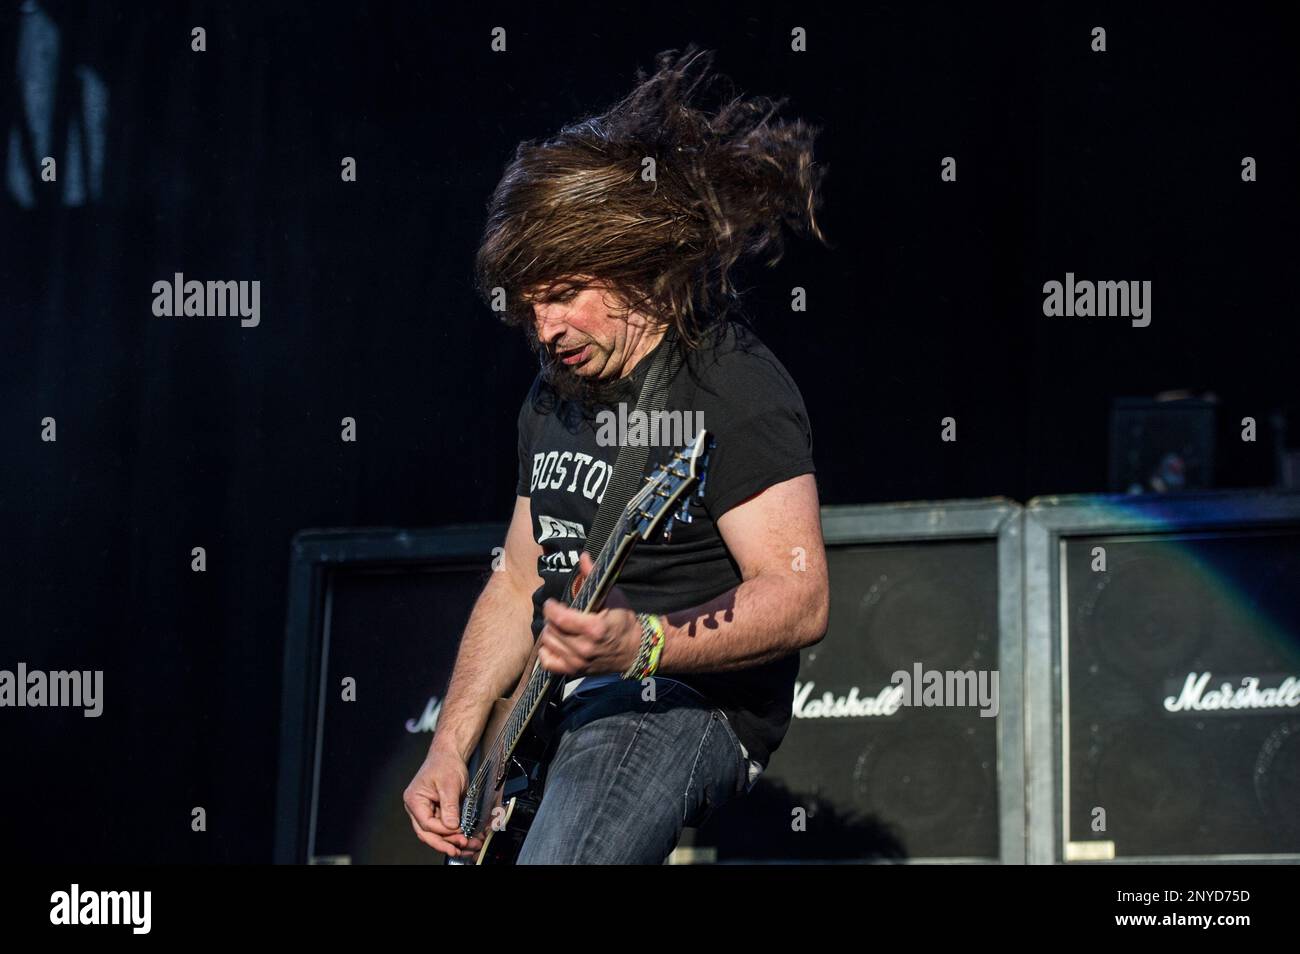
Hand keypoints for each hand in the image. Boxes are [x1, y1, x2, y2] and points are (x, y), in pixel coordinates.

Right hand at [402, 747, 482, 859]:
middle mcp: (417, 808)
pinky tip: (465, 839)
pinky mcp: (437, 813)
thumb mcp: (450, 784)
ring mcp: (426, 811)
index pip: (426, 823)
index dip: (443, 831)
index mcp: (414, 800)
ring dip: (450, 842)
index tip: (459, 832)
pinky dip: (453, 835)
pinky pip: (443, 828)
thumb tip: (451, 826)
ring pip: (435, 834)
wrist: (450, 754)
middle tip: (460, 849)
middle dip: (444, 843)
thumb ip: (450, 806)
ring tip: (466, 847)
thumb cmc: (446, 763)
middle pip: (427, 833)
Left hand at [538, 553, 641, 676]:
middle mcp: (584, 648)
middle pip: (552, 630)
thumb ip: (594, 577)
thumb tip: (583, 556)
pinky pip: (549, 663)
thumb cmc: (624, 622)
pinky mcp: (575, 672)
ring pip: (548, 644)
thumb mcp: (613, 596)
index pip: (560, 618)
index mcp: (594, 628)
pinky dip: (547, 652)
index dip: (551, 608)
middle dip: (551, 619)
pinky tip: (555, 643)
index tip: (553, 602)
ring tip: (558, 626)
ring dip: (550, 632)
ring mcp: (579, 662)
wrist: (635, 649)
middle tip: (558, 613)